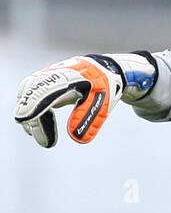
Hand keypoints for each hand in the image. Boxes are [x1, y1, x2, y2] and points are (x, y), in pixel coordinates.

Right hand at [14, 51, 156, 147]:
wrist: (103, 69)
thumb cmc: (104, 87)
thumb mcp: (102, 104)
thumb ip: (88, 118)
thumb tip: (76, 138)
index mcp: (71, 76)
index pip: (47, 89)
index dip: (33, 103)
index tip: (23, 119)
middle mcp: (55, 74)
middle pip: (32, 91)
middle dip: (32, 116)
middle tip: (46, 143)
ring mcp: (47, 78)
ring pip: (28, 94)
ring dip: (33, 119)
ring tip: (46, 142)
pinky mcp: (45, 84)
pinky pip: (32, 98)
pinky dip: (36, 116)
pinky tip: (45, 133)